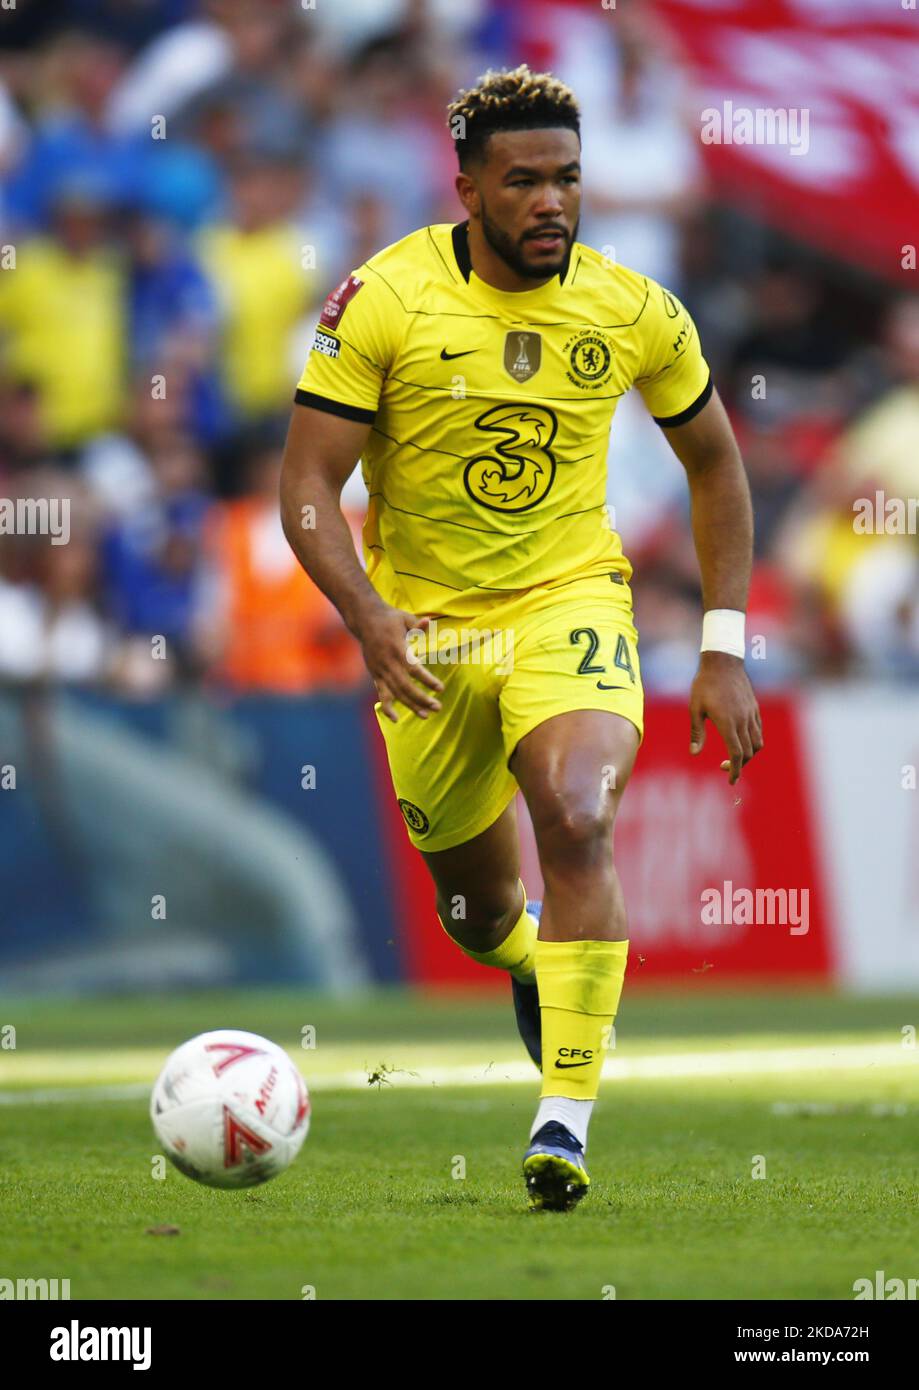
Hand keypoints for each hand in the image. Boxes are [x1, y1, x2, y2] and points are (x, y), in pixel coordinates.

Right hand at [354, 602, 443, 721]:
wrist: (364, 620)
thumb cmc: (389, 618)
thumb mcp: (404, 618)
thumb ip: (417, 625)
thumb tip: (428, 622)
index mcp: (397, 649)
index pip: (413, 669)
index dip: (427, 680)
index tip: (440, 689)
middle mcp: (387, 663)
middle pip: (405, 686)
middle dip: (421, 699)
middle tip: (437, 707)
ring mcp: (380, 670)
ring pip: (395, 693)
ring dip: (410, 705)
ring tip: (426, 715)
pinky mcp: (375, 675)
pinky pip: (381, 694)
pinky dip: (387, 707)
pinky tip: (396, 719)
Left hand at [689, 650, 762, 784]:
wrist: (723, 662)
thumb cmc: (704, 685)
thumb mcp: (695, 708)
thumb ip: (696, 732)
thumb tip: (694, 754)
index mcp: (727, 723)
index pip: (736, 754)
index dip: (734, 770)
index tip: (731, 781)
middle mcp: (743, 720)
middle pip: (748, 753)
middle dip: (739, 765)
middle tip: (723, 768)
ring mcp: (751, 714)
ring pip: (757, 743)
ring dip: (748, 755)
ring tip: (734, 756)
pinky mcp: (754, 708)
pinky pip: (759, 731)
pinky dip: (753, 742)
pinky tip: (741, 741)